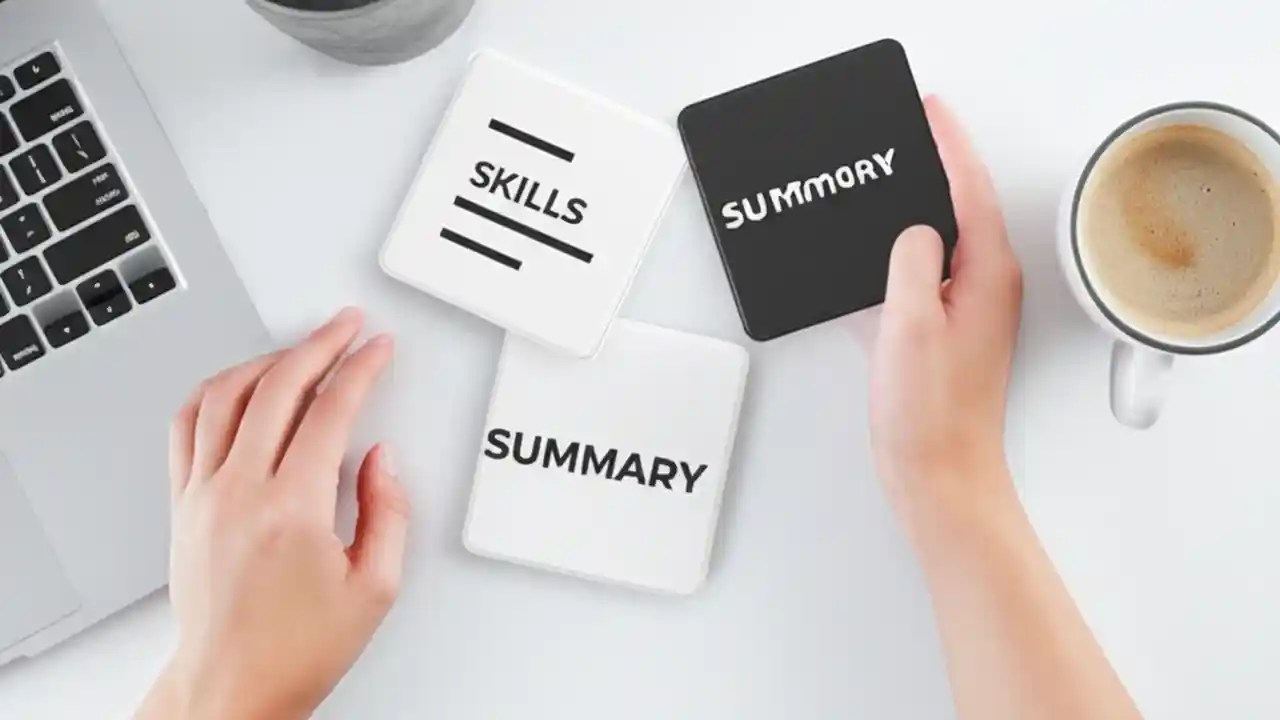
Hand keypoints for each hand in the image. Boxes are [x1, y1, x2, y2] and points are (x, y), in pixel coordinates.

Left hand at [137, 308, 408, 719]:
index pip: (330, 411)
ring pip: (225, 394)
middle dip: (319, 344)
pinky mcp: (182, 504)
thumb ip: (389, 512)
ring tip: (299, 350)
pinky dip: (216, 391)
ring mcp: (203, 495)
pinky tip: (239, 385)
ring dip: (267, 359)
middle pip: (278, 386)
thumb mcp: (375, 587)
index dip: (360, 369)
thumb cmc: (296, 649)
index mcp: (292, 510)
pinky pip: (187, 424)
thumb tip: (382, 460)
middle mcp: (240, 493)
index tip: (377, 349)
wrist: (232, 685)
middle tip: (346, 327)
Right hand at [870, 97, 1022, 531]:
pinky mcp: (948, 332)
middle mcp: (987, 286)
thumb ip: (912, 260)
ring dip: (923, 204)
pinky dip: (907, 249)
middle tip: (913, 129)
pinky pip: (929, 272)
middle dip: (940, 162)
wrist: (940, 475)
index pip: (969, 188)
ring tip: (898, 176)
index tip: (930, 110)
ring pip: (946, 237)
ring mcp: (970, 310)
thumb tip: (914, 230)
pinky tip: (882, 250)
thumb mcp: (911, 323)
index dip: (949, 143)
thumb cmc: (931, 413)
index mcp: (987, 274)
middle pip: (964, 205)